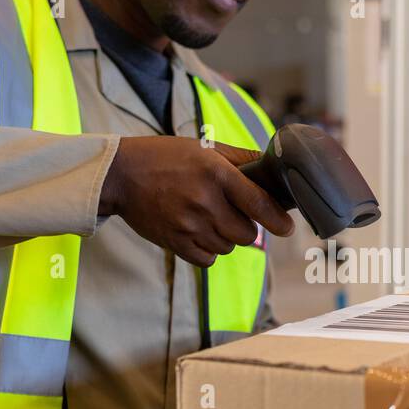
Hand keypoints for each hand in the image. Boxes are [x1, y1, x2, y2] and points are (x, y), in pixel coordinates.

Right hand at [99, 136, 293, 266]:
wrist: (121, 175)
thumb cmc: (165, 157)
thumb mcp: (204, 148)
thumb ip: (240, 158)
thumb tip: (273, 166)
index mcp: (217, 174)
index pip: (259, 203)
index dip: (278, 219)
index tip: (288, 227)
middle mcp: (205, 202)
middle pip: (247, 233)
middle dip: (247, 226)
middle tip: (234, 214)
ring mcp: (189, 225)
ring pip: (228, 247)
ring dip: (226, 238)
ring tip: (211, 219)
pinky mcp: (175, 242)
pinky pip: (208, 259)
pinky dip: (209, 251)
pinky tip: (199, 233)